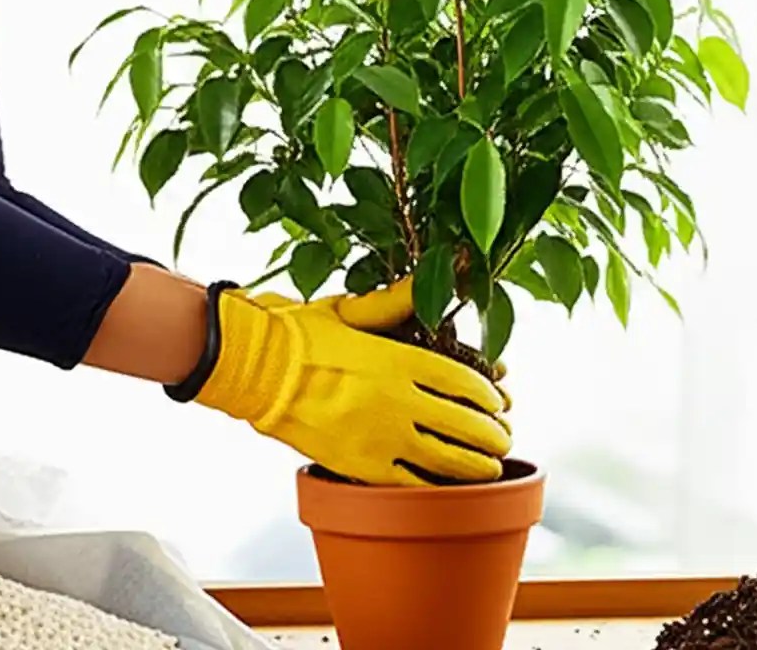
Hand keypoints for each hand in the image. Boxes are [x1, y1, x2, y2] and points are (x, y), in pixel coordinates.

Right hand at [169, 279, 511, 486]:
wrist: (253, 369)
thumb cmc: (299, 334)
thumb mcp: (353, 310)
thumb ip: (400, 299)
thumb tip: (442, 267)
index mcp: (401, 360)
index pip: (464, 381)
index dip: (488, 395)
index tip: (500, 401)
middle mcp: (399, 401)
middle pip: (464, 424)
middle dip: (490, 435)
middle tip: (503, 438)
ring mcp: (381, 437)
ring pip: (445, 459)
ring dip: (474, 464)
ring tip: (489, 466)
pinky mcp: (360, 466)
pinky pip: (409, 483)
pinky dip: (434, 487)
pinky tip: (447, 488)